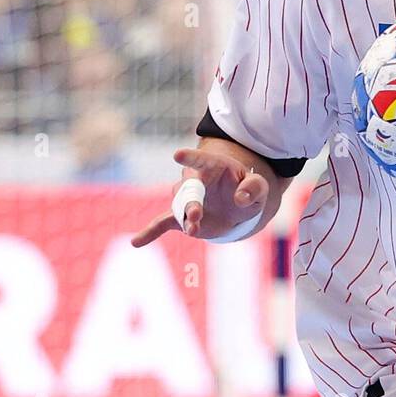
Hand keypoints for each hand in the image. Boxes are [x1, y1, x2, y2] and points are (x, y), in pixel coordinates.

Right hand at [131, 147, 269, 246]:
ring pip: (179, 207)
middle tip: (196, 216)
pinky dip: (150, 232)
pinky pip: (162, 223)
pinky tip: (136, 242)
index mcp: (213, 166)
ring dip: (184, 219)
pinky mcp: (181, 217)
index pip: (201, 160)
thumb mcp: (259, 188)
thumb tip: (241, 198)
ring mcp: (187, 198)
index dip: (190, 158)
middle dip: (190, 202)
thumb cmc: (249, 191)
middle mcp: (195, 180)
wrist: (237, 207)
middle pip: (188, 189)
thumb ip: (254, 188)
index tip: (176, 155)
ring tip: (194, 230)